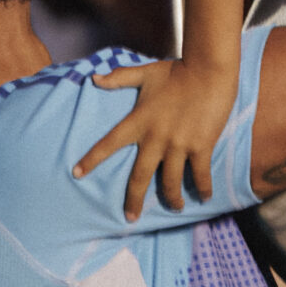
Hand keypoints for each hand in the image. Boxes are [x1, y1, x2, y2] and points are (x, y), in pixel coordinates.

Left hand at [73, 55, 237, 219]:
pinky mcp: (201, 145)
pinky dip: (202, 189)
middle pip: (139, 176)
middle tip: (130, 218)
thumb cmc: (177, 70)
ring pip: (170, 182)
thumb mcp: (145, 73)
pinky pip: (199, 175)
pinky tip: (203, 197)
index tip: (76, 173)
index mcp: (139, 120)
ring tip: (175, 207)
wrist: (209, 69)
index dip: (92, 159)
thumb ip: (119, 78)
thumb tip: (94, 79)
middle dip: (133, 200)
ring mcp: (179, 143)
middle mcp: (156, 137)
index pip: (109, 143)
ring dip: (172, 198)